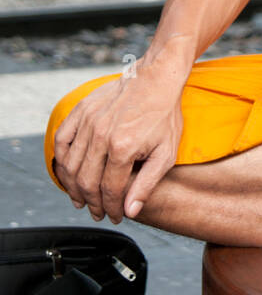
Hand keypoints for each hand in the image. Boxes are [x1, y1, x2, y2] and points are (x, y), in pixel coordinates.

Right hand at [52, 67, 183, 224]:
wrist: (158, 77)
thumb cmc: (165, 114)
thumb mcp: (166, 153)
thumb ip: (147, 184)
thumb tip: (130, 211)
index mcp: (123, 148)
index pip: (109, 190)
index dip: (112, 208)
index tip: (116, 216)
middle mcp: (101, 135)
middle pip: (87, 182)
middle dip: (92, 203)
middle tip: (97, 213)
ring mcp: (88, 122)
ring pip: (70, 165)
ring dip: (74, 187)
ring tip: (81, 199)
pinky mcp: (81, 110)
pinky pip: (62, 140)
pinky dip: (61, 159)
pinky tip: (68, 171)